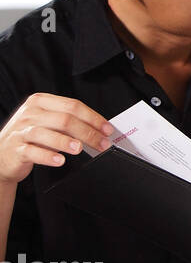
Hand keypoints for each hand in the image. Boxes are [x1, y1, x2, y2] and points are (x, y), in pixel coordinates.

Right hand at [0, 94, 114, 185]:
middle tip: (102, 144)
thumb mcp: (48, 123)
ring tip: (80, 149)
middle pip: (64, 120)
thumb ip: (69, 122)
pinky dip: (48, 156)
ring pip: (47, 133)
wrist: (2, 154)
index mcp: (40, 102)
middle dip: (88, 132)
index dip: (93, 117)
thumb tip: (99, 129)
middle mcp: (29, 113)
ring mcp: (21, 131)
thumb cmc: (30, 137)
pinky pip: (33, 152)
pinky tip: (59, 160)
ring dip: (66, 142)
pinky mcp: (15, 149)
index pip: (72, 106)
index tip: (107, 129)